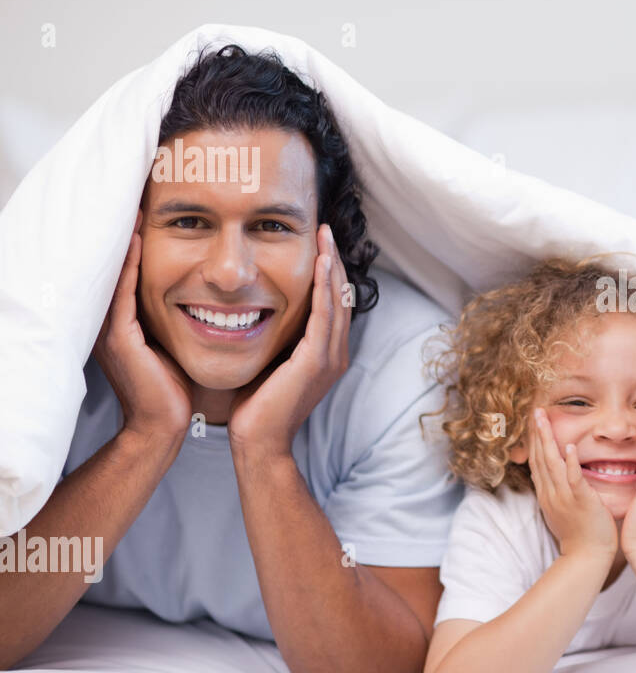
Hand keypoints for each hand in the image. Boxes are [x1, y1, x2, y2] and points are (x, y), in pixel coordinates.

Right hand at [93, 210, 191, 441]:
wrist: (164, 426)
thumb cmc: (175, 384)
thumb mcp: (174, 339)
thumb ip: (175, 313)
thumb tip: (201, 287)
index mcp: (125, 320)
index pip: (128, 271)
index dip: (135, 239)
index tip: (149, 207)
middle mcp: (113, 321)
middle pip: (115, 267)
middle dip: (126, 233)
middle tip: (136, 196)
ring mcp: (113, 330)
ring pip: (114, 275)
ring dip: (125, 241)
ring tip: (133, 207)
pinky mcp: (121, 342)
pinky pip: (121, 296)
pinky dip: (128, 268)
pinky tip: (136, 243)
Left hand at [228, 224, 351, 457]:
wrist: (258, 442)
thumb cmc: (255, 407)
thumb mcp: (268, 362)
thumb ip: (274, 338)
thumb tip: (256, 312)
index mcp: (326, 354)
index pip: (333, 303)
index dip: (327, 271)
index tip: (317, 243)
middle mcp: (335, 353)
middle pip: (342, 296)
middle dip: (333, 260)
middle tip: (324, 229)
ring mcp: (330, 358)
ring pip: (338, 300)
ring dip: (331, 265)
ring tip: (324, 236)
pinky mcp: (317, 361)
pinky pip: (326, 315)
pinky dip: (325, 287)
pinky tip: (320, 263)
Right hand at [528, 407, 618, 560]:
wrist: (586, 557)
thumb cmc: (580, 534)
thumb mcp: (562, 509)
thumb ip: (558, 491)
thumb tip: (554, 477)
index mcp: (548, 494)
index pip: (537, 462)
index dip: (535, 441)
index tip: (534, 422)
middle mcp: (551, 492)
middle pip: (540, 457)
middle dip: (537, 433)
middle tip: (535, 411)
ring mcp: (563, 496)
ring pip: (551, 463)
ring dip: (547, 439)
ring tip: (543, 419)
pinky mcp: (580, 500)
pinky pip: (573, 478)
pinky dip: (569, 462)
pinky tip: (568, 446)